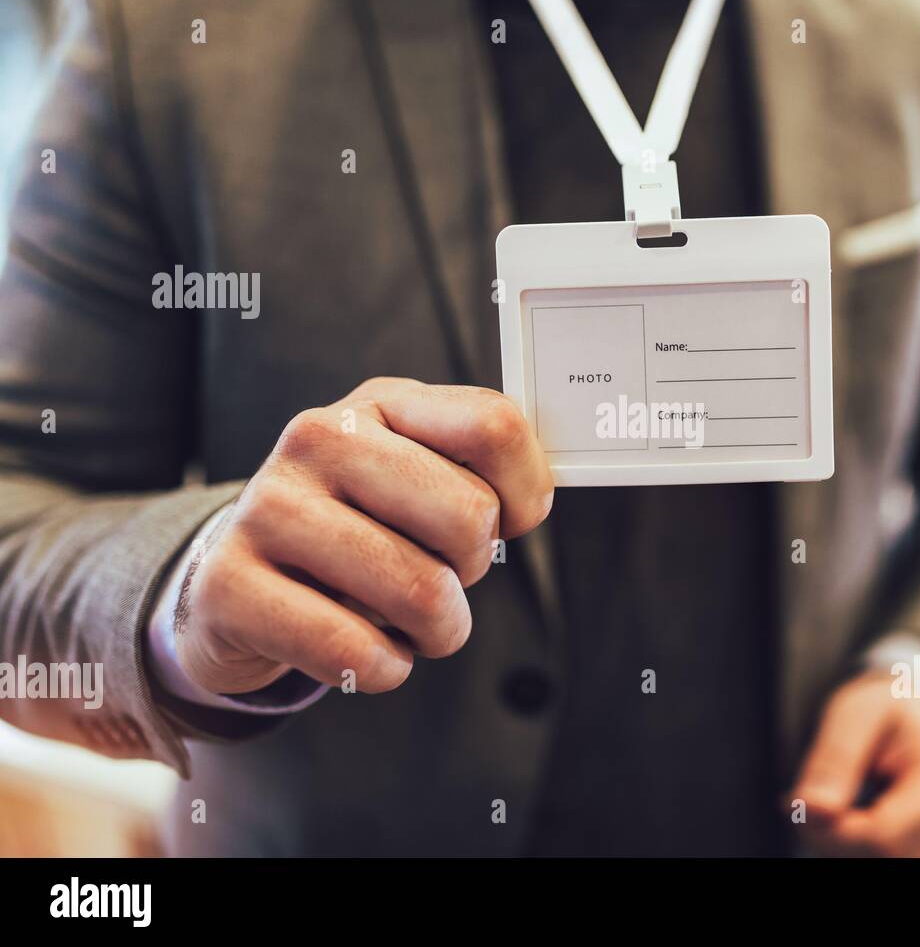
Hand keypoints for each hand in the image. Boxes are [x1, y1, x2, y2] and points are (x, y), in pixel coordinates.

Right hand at [174, 378, 552, 695]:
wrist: (233, 580)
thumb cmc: (352, 531)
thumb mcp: (413, 481)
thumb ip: (480, 474)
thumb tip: (535, 500)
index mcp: (381, 404)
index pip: (494, 426)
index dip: (527, 492)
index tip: (512, 524)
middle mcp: (319, 438)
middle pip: (470, 516)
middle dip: (474, 570)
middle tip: (441, 577)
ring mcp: (268, 507)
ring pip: (421, 591)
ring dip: (438, 631)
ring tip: (409, 624)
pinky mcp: (229, 585)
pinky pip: (354, 649)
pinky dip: (383, 668)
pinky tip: (365, 652)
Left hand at [790, 672, 919, 856]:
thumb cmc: (890, 712)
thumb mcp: (857, 714)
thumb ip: (835, 761)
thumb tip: (810, 808)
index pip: (883, 836)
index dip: (832, 831)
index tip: (802, 804)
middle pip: (881, 859)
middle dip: (833, 838)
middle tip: (813, 799)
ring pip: (881, 867)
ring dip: (845, 846)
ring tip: (839, 801)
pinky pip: (888, 865)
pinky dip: (860, 849)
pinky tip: (856, 818)